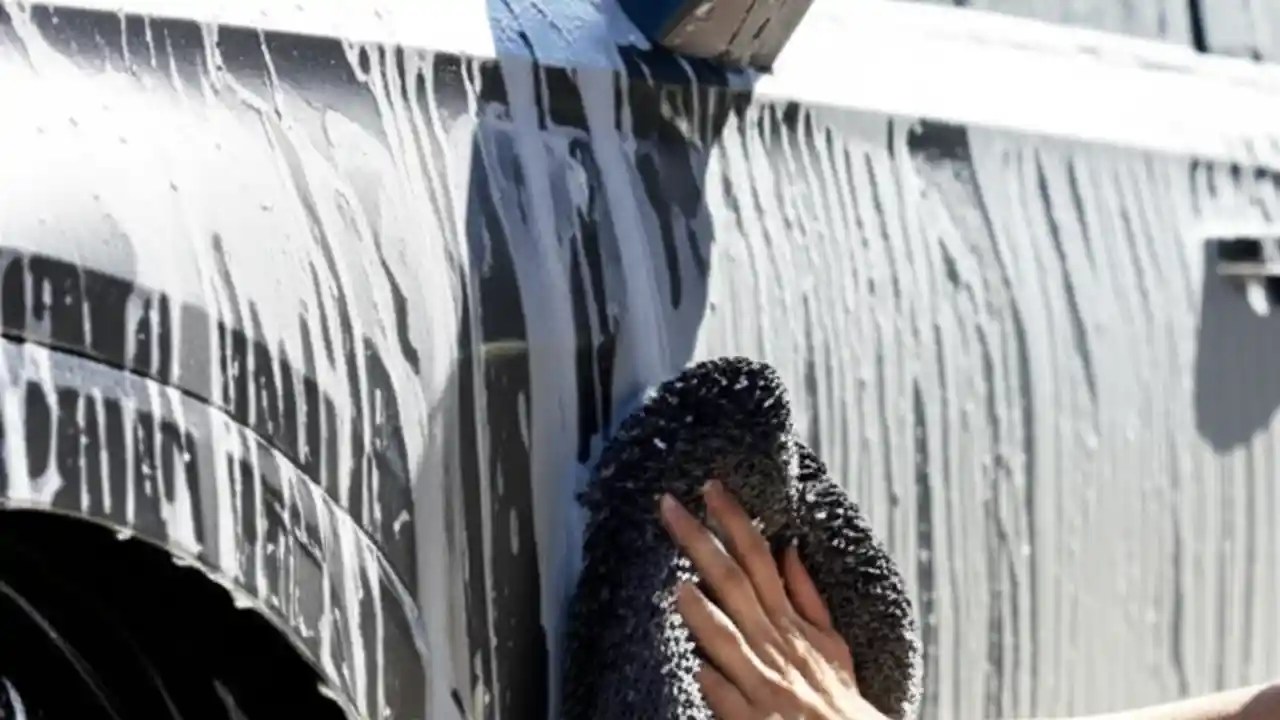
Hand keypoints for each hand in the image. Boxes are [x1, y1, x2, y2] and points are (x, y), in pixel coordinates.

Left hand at [660, 480, 888, 719]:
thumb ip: (807, 597)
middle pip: (734, 583)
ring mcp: (763, 683)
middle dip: (700, 542)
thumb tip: (788, 549)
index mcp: (790, 623)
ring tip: (677, 584)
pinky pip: (725, 697)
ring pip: (729, 640)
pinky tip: (688, 663)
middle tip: (669, 506)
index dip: (734, 521)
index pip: (758, 558)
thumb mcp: (833, 643)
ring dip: (704, 612)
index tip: (709, 488)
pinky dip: (709, 679)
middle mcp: (775, 644)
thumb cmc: (837, 699)